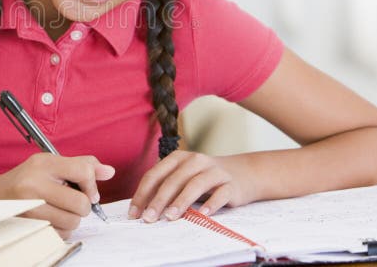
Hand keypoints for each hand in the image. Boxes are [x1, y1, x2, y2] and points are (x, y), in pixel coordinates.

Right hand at [0, 153, 114, 237]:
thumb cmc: (28, 177)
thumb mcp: (52, 162)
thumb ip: (82, 165)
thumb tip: (109, 172)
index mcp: (43, 164)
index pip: (83, 171)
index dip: (91, 184)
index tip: (88, 189)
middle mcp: (34, 186)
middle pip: (81, 204)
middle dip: (82, 205)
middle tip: (71, 200)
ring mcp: (30, 210)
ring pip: (73, 222)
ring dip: (72, 218)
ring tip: (59, 208)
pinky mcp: (30, 227)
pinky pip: (62, 235)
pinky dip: (62, 229)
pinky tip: (51, 217)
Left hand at [129, 151, 255, 222]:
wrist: (242, 173)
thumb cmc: (204, 179)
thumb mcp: (183, 178)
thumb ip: (165, 188)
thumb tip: (142, 209)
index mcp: (178, 158)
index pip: (155, 174)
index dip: (142, 194)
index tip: (134, 213)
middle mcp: (195, 161)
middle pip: (173, 180)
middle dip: (158, 200)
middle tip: (148, 218)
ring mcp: (214, 171)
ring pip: (195, 185)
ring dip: (181, 202)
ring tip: (170, 217)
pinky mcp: (231, 184)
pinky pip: (220, 194)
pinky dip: (211, 204)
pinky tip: (203, 215)